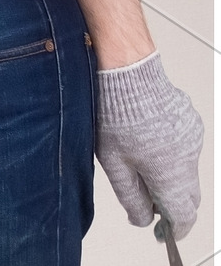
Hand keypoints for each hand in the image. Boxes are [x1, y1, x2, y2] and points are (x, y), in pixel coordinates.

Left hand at [96, 52, 203, 239]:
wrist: (128, 73)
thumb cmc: (115, 114)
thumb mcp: (113, 163)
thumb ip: (131, 196)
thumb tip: (142, 219)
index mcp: (170, 173)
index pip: (184, 215)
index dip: (174, 229)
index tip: (162, 233)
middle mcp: (188, 158)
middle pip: (188, 195)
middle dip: (172, 203)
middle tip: (148, 201)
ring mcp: (193, 140)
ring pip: (187, 171)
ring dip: (170, 175)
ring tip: (139, 159)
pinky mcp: (192, 124)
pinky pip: (186, 148)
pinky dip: (172, 153)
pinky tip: (148, 138)